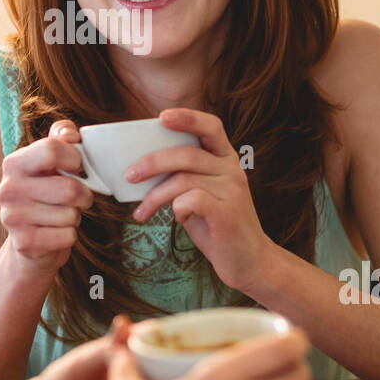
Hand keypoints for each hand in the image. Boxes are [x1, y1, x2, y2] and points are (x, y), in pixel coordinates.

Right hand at [0, 119, 94, 273]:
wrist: (29, 239)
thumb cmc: (46, 192)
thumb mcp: (51, 160)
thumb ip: (61, 136)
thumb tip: (70, 134)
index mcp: (13, 163)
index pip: (52, 150)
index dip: (75, 158)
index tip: (77, 167)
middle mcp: (7, 189)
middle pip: (69, 188)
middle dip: (84, 194)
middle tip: (79, 197)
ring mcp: (12, 218)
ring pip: (71, 214)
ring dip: (75, 216)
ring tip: (61, 214)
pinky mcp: (24, 243)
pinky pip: (68, 236)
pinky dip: (70, 235)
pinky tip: (55, 231)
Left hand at [125, 108, 270, 290]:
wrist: (249, 262)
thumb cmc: (217, 225)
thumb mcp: (201, 194)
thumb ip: (184, 176)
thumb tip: (141, 166)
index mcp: (226, 160)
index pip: (211, 127)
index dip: (188, 118)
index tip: (162, 117)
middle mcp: (233, 170)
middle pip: (186, 154)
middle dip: (152, 163)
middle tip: (130, 175)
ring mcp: (233, 191)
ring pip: (183, 180)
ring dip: (155, 196)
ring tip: (142, 211)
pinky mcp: (228, 214)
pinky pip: (192, 200)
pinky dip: (177, 208)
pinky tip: (178, 219)